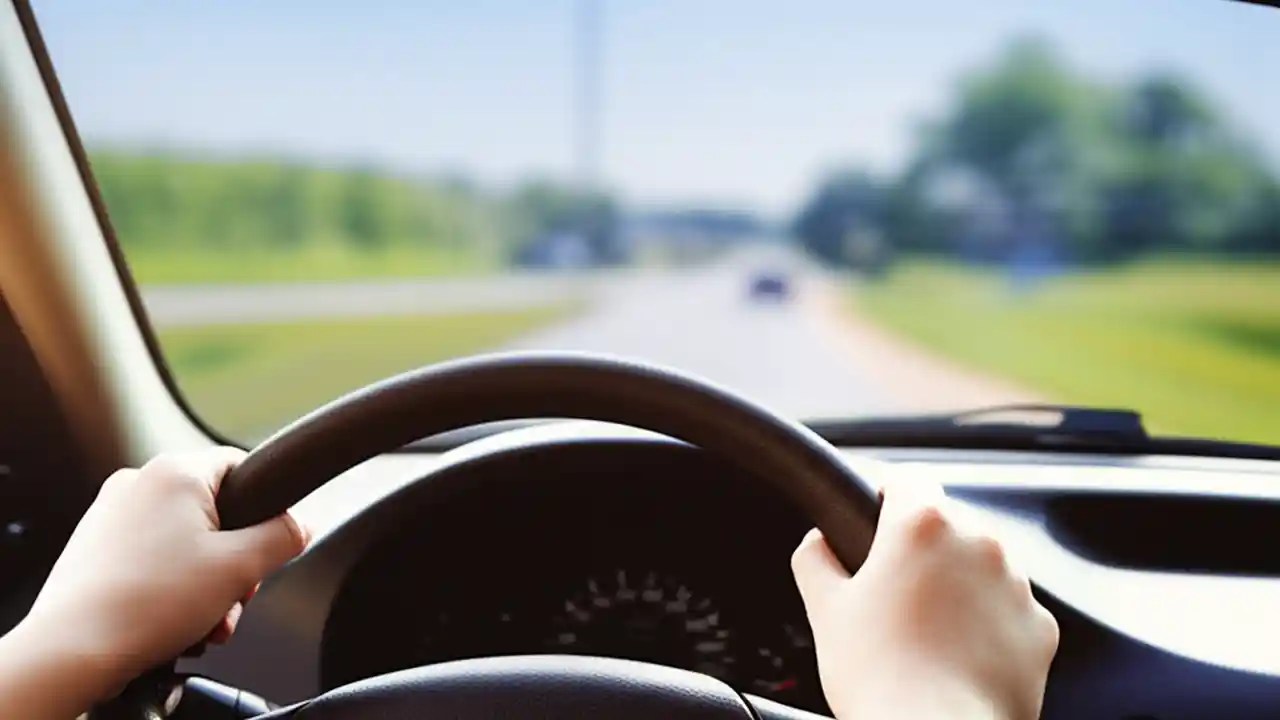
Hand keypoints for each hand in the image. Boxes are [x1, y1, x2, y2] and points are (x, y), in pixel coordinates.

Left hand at [0, 447, 308, 716]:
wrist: (73, 650)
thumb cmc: (147, 603)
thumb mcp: (241, 567)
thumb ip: (283, 537)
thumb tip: (299, 526)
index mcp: (175, 471)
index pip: (243, 465)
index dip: (267, 507)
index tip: (270, 544)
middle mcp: (139, 482)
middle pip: (216, 512)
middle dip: (235, 561)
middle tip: (235, 595)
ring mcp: (112, 514)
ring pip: (186, 540)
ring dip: (208, 582)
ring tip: (204, 619)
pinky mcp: (96, 546)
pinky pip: (154, 557)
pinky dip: (173, 586)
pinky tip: (176, 620)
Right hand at [791, 480, 1057, 719]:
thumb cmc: (878, 675)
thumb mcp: (826, 608)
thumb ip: (815, 558)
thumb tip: (817, 542)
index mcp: (923, 524)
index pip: (904, 479)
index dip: (883, 492)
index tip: (870, 511)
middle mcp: (979, 542)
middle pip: (946, 523)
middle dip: (920, 547)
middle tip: (890, 588)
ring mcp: (1016, 584)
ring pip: (982, 564)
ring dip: (957, 582)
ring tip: (924, 628)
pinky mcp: (1040, 627)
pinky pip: (1009, 609)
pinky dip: (988, 621)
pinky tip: (958, 652)